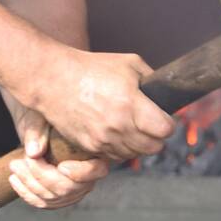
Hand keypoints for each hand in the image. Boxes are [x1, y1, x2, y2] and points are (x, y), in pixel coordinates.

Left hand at [2, 90, 108, 209]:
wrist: (36, 123)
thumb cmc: (43, 115)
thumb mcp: (41, 116)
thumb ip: (37, 130)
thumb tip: (33, 152)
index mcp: (93, 152)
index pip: (97, 171)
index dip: (80, 173)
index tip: (61, 166)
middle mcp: (87, 174)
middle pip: (69, 188)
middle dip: (42, 177)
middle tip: (20, 162)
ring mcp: (73, 188)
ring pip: (54, 198)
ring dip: (30, 185)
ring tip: (14, 167)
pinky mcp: (58, 195)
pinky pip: (45, 203)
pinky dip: (27, 195)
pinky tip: (15, 180)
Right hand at [25, 48, 174, 160]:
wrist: (52, 79)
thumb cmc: (91, 68)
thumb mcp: (128, 64)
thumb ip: (152, 81)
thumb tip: (166, 96)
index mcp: (131, 104)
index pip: (166, 130)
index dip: (167, 123)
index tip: (162, 117)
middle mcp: (119, 125)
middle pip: (154, 147)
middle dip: (155, 136)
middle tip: (149, 124)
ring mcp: (104, 139)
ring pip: (135, 154)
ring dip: (137, 144)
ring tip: (129, 126)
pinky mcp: (91, 147)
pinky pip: (115, 156)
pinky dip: (119, 147)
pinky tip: (114, 132)